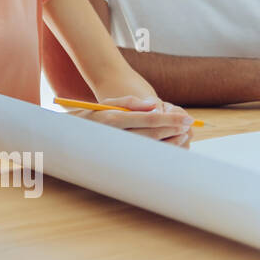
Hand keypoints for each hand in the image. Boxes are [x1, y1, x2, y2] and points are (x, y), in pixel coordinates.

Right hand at [75, 95, 192, 147]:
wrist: (69, 137)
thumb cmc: (91, 117)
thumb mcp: (105, 104)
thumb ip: (130, 102)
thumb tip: (153, 104)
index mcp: (113, 119)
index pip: (148, 119)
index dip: (170, 119)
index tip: (187, 118)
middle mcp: (115, 135)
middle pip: (152, 134)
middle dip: (173, 129)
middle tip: (189, 124)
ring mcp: (118, 148)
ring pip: (151, 147)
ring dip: (171, 141)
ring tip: (183, 134)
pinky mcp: (120, 158)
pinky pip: (146, 156)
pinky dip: (162, 151)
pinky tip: (172, 144)